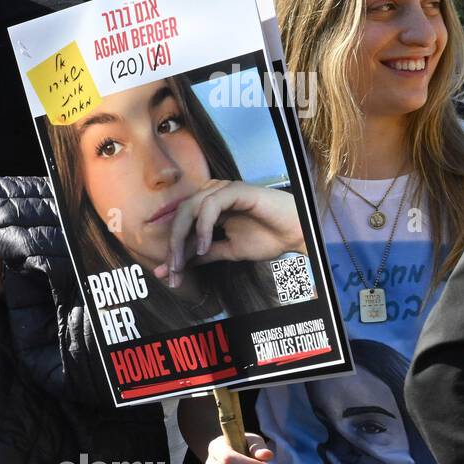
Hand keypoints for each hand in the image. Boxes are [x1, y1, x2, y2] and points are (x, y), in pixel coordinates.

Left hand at [155, 181, 304, 288]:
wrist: (297, 235)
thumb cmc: (267, 238)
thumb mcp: (228, 251)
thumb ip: (203, 254)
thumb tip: (177, 266)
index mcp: (209, 207)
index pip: (181, 225)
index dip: (172, 249)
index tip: (166, 274)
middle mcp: (213, 195)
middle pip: (179, 216)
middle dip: (172, 246)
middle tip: (171, 271)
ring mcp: (223, 190)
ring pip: (189, 209)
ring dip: (182, 238)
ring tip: (182, 262)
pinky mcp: (236, 189)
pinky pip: (210, 205)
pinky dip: (203, 227)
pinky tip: (204, 246)